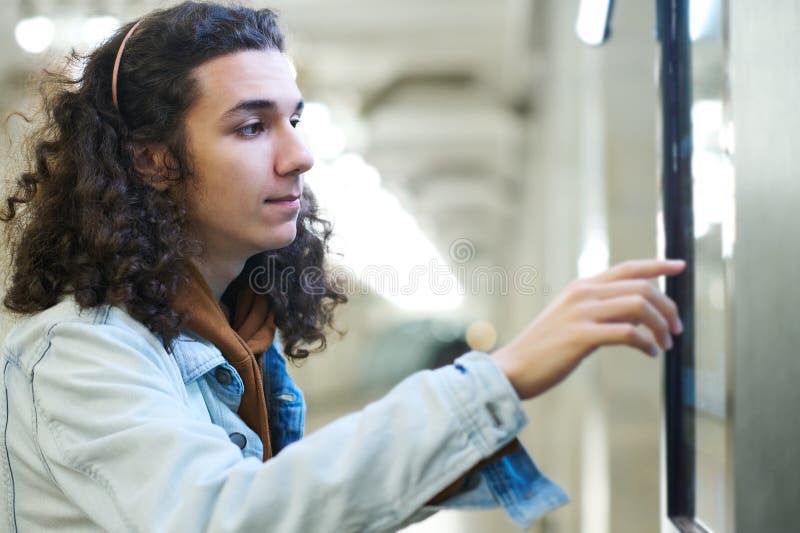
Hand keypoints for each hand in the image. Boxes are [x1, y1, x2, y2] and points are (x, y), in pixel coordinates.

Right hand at [490, 259, 684, 400]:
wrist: (514, 368)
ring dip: (660, 325)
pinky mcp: (581, 336)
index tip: (681, 265)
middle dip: (667, 307)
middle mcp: (583, 293)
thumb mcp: (572, 319)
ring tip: (665, 344)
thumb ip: (600, 311)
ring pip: (638, 306)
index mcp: (582, 286)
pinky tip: (650, 353)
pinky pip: (628, 333)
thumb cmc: (545, 349)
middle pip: (641, 288)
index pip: (628, 268)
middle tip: (676, 329)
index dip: (658, 264)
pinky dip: (646, 343)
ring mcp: (581, 313)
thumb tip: (636, 316)